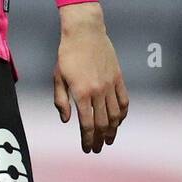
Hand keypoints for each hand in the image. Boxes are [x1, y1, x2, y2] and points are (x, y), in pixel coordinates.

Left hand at [53, 3, 128, 153]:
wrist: (85, 32)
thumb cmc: (67, 55)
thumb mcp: (58, 78)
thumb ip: (61, 101)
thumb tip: (66, 121)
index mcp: (81, 93)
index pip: (87, 124)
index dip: (87, 139)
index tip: (87, 148)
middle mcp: (98, 91)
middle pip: (102, 123)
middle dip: (99, 139)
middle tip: (96, 148)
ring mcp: (110, 85)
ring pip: (115, 115)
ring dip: (112, 131)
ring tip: (108, 140)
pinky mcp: (119, 77)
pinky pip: (124, 101)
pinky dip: (123, 114)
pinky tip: (118, 122)